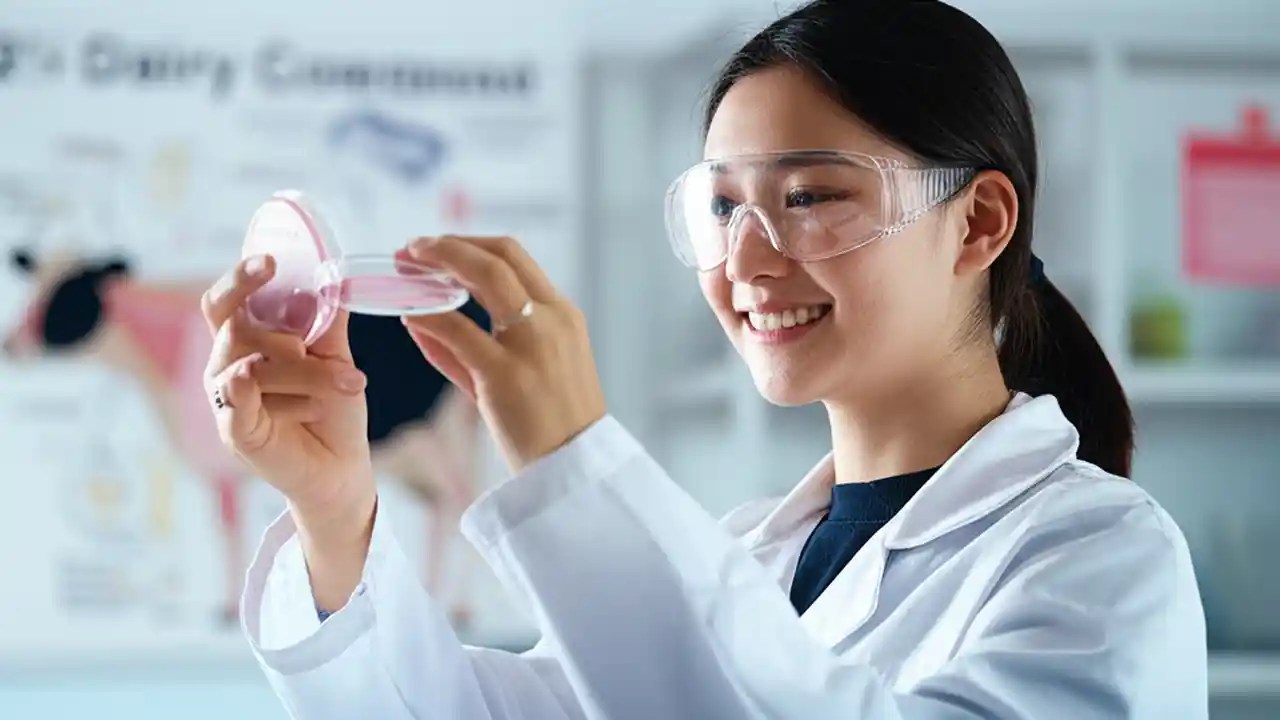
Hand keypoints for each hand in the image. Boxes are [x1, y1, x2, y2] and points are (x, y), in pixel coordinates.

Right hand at [201, 255, 375, 521]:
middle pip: (238, 328)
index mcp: (246, 342)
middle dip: (285, 334)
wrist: (342, 466)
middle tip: (315, 344)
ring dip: (308, 372)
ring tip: (349, 383)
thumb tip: (335, 274)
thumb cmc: (332, 407)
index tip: (269, 261)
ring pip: (253, 364)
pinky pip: (237, 401)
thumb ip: (328, 319)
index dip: (240, 279)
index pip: (226, 302)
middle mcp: (227, 365)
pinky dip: (261, 390)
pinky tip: (281, 389)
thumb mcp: (335, 356)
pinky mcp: (235, 431)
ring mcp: (226, 399)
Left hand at [399, 236, 606, 471]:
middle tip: (412, 249)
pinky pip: (457, 329)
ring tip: (405, 267)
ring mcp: (531, 344)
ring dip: (438, 263)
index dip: (470, 243)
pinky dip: (428, 314)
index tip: (437, 247)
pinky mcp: (507, 375)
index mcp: (562, 314)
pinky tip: (409, 315)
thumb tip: (420, 318)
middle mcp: (552, 319)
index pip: (515, 257)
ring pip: (483, 276)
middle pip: (500, 254)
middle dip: (450, 244)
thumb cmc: (548, 426)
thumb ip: (470, 345)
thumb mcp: (523, 372)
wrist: (574, 471)